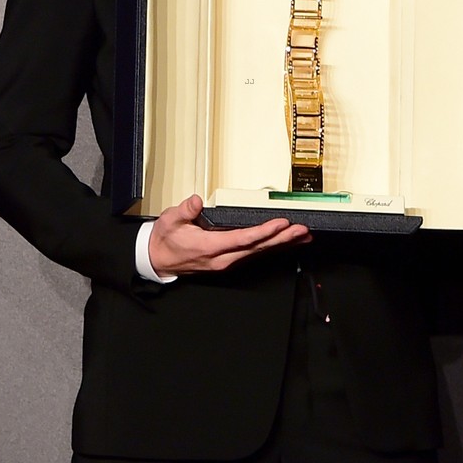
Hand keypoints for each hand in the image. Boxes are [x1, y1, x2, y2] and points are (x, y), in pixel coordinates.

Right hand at [148, 194, 311, 275]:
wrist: (160, 259)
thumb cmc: (167, 241)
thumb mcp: (169, 221)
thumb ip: (184, 211)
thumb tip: (196, 201)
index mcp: (210, 248)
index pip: (242, 239)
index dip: (264, 232)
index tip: (280, 224)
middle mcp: (223, 258)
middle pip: (258, 248)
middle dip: (282, 238)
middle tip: (302, 230)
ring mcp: (228, 261)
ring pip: (260, 253)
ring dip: (282, 244)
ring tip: (302, 236)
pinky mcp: (231, 260)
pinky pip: (255, 254)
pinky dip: (273, 247)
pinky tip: (286, 243)